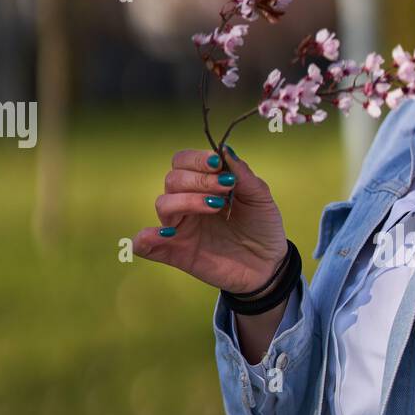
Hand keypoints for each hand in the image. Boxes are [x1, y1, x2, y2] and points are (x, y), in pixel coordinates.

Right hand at [132, 145, 288, 294]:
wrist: (269, 264)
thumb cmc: (262, 227)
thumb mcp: (260, 197)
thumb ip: (242, 175)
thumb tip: (224, 149)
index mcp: (203, 185)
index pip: (183, 162)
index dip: (197, 159)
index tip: (218, 164)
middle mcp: (187, 203)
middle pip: (173, 180)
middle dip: (198, 179)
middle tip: (226, 188)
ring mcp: (181, 228)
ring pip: (163, 204)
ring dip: (186, 200)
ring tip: (215, 206)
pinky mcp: (177, 253)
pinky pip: (147, 246)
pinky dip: (145, 239)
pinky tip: (164, 234)